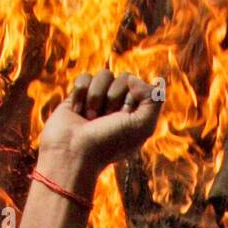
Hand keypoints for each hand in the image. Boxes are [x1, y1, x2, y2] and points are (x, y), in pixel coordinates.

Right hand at [37, 70, 162, 196]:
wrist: (73, 152)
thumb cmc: (109, 143)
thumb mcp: (143, 126)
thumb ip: (153, 99)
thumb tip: (133, 78)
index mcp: (136, 113)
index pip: (141, 86)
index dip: (131, 97)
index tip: (123, 117)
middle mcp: (119, 106)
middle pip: (124, 77)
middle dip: (114, 96)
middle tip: (105, 118)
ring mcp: (99, 100)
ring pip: (104, 75)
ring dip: (96, 97)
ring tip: (90, 118)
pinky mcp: (78, 97)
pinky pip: (85, 77)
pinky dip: (80, 93)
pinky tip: (77, 111)